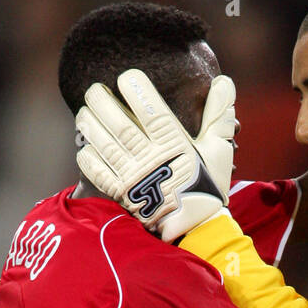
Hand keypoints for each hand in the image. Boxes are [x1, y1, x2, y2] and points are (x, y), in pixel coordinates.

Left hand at [75, 69, 236, 241]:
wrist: (196, 230)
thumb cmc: (207, 186)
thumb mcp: (219, 149)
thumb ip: (219, 114)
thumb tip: (223, 80)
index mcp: (175, 144)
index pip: (152, 111)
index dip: (137, 90)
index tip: (126, 77)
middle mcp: (151, 159)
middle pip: (121, 125)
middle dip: (103, 103)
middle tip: (93, 90)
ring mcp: (134, 177)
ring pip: (105, 145)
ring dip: (90, 126)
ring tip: (83, 112)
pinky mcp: (122, 195)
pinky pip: (99, 174)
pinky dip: (89, 159)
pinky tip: (84, 146)